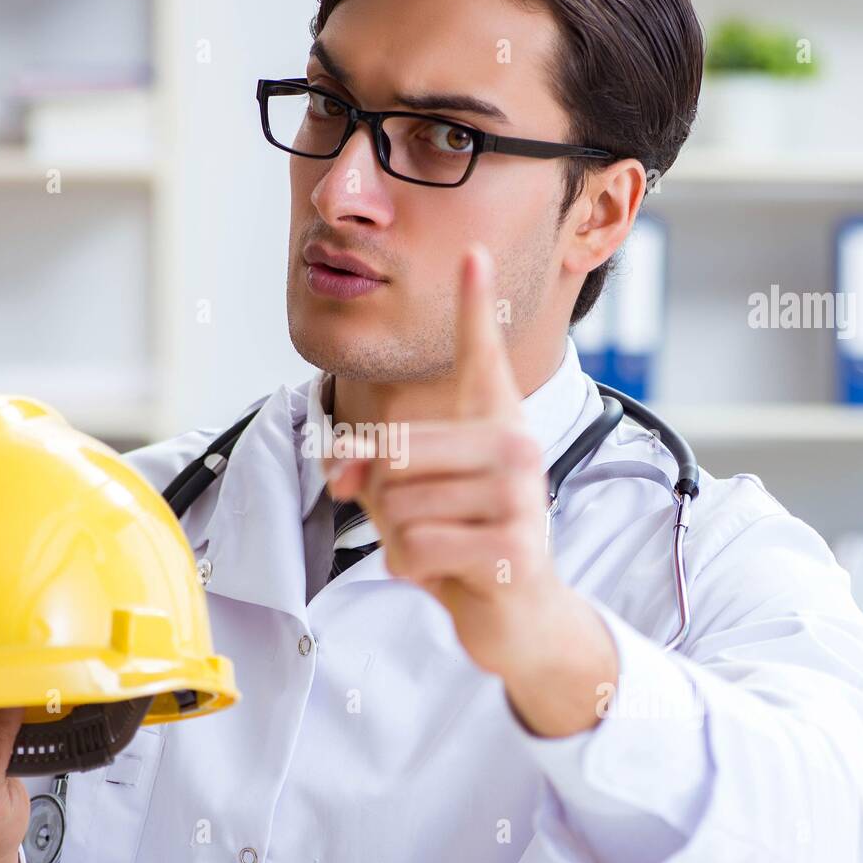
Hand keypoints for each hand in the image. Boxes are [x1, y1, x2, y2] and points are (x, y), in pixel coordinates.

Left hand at [324, 243, 562, 678]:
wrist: (516, 610)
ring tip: (441, 546)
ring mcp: (521, 495)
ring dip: (398, 538)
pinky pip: (415, 548)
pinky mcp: (515, 548)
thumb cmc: (458, 537)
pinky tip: (446, 571)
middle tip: (423, 521)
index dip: (473, 304)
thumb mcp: (402, 494)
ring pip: (398, 505)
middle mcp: (515, 444)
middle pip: (396, 452)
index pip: (481, 353)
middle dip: (384, 499)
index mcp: (494, 421)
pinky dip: (411, 569)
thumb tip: (340, 471)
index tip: (472, 253)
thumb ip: (363, 468)